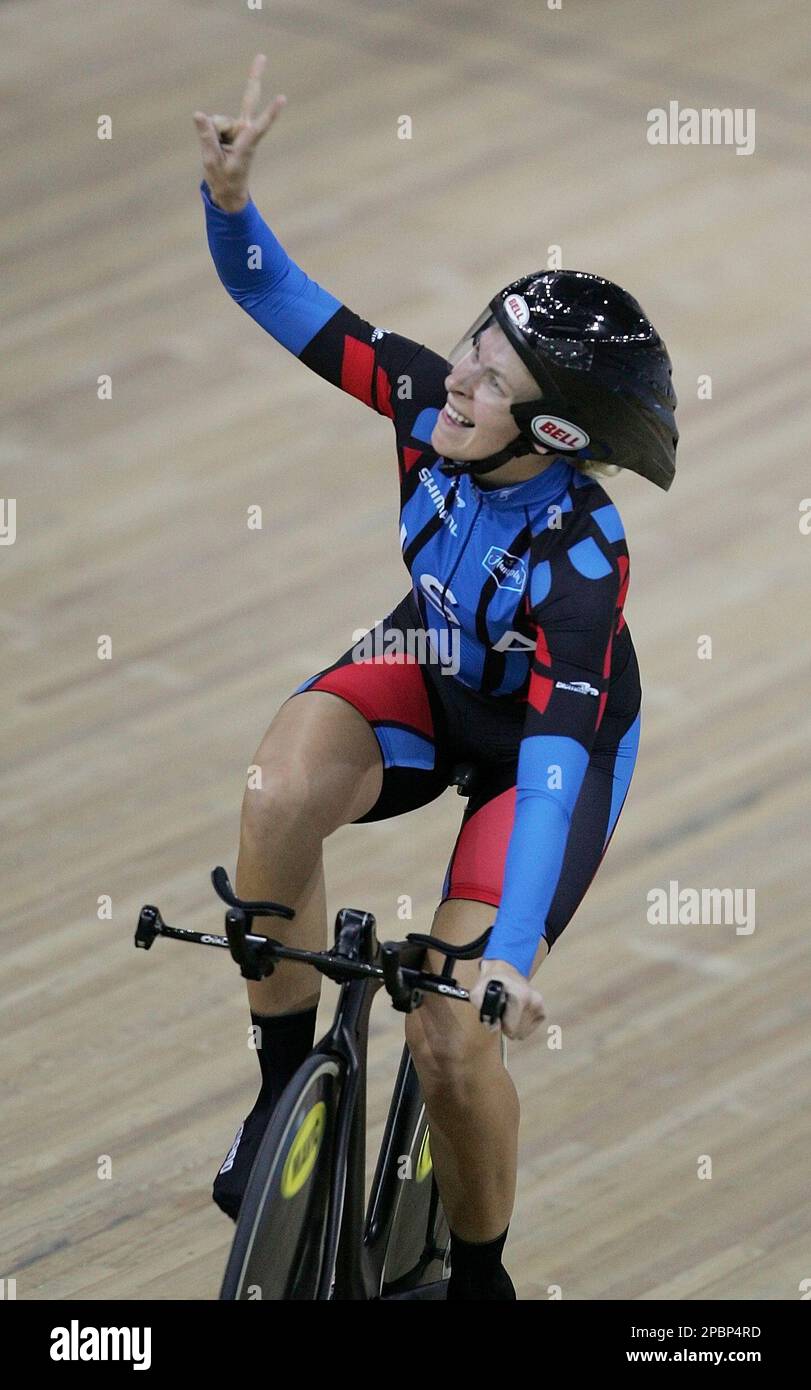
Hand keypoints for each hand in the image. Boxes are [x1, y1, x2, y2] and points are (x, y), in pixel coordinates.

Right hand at [193, 53, 286, 212]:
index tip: (283, 98)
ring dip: (211, 135)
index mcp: (247, 144)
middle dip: (254, 77)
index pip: (259, 126)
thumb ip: (206, 138)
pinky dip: (209, 133)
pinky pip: (212, 122)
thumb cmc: (224, 180)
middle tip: (262, 55)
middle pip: (249, 98)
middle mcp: (245, 130)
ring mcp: (238, 127)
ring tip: (218, 153)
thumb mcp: (212, 163)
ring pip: (216, 120)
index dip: (270, 113)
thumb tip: (199, 114)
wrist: (228, 190)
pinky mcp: (231, 127)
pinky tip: (216, 146)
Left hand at [469, 959, 545, 1040]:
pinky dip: (521, 1025)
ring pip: (524, 1032)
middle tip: (502, 1011)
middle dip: (507, 1026)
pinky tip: (516, 1013)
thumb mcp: (478, 993)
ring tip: (509, 1010)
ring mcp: (539, 1005)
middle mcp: (533, 1001)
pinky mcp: (542, 1010)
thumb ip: (483, 1012)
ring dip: (514, 1025)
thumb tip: (495, 1028)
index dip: (500, 1025)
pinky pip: (530, 1029)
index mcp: (520, 997)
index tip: (497, 1014)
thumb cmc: (491, 982)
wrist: (504, 970)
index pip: (511, 1029)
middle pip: (517, 1032)